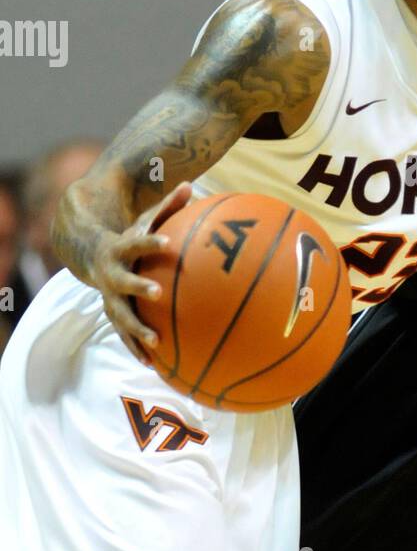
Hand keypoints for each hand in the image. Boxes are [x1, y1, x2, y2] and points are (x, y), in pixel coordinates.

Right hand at [90, 182, 193, 365]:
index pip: (136, 243)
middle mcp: (111, 276)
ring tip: (157, 343)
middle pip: (123, 282)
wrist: (91, 255)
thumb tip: (191, 184)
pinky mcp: (114, 315)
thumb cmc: (130, 238)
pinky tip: (156, 366)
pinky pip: (125, 335)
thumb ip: (168, 206)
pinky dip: (138, 350)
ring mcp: (109, 298)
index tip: (167, 243)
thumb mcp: (144, 220)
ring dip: (136, 330)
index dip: (151, 242)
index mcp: (121, 250)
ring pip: (120, 316)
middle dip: (138, 287)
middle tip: (158, 293)